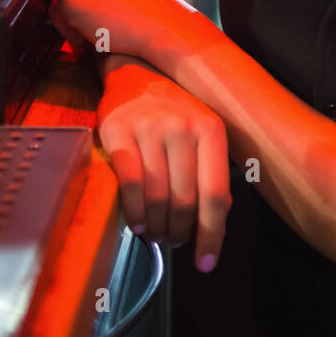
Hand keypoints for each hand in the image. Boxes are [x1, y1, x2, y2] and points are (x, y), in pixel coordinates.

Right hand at [98, 56, 231, 271]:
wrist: (136, 72)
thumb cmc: (175, 111)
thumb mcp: (203, 132)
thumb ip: (211, 171)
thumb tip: (216, 220)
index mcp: (211, 130)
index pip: (215, 195)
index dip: (211, 235)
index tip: (206, 263)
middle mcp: (183, 128)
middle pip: (184, 201)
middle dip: (180, 233)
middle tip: (174, 242)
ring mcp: (150, 129)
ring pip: (157, 197)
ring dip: (157, 227)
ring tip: (156, 235)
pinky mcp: (119, 132)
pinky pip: (129, 184)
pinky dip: (134, 211)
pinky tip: (137, 224)